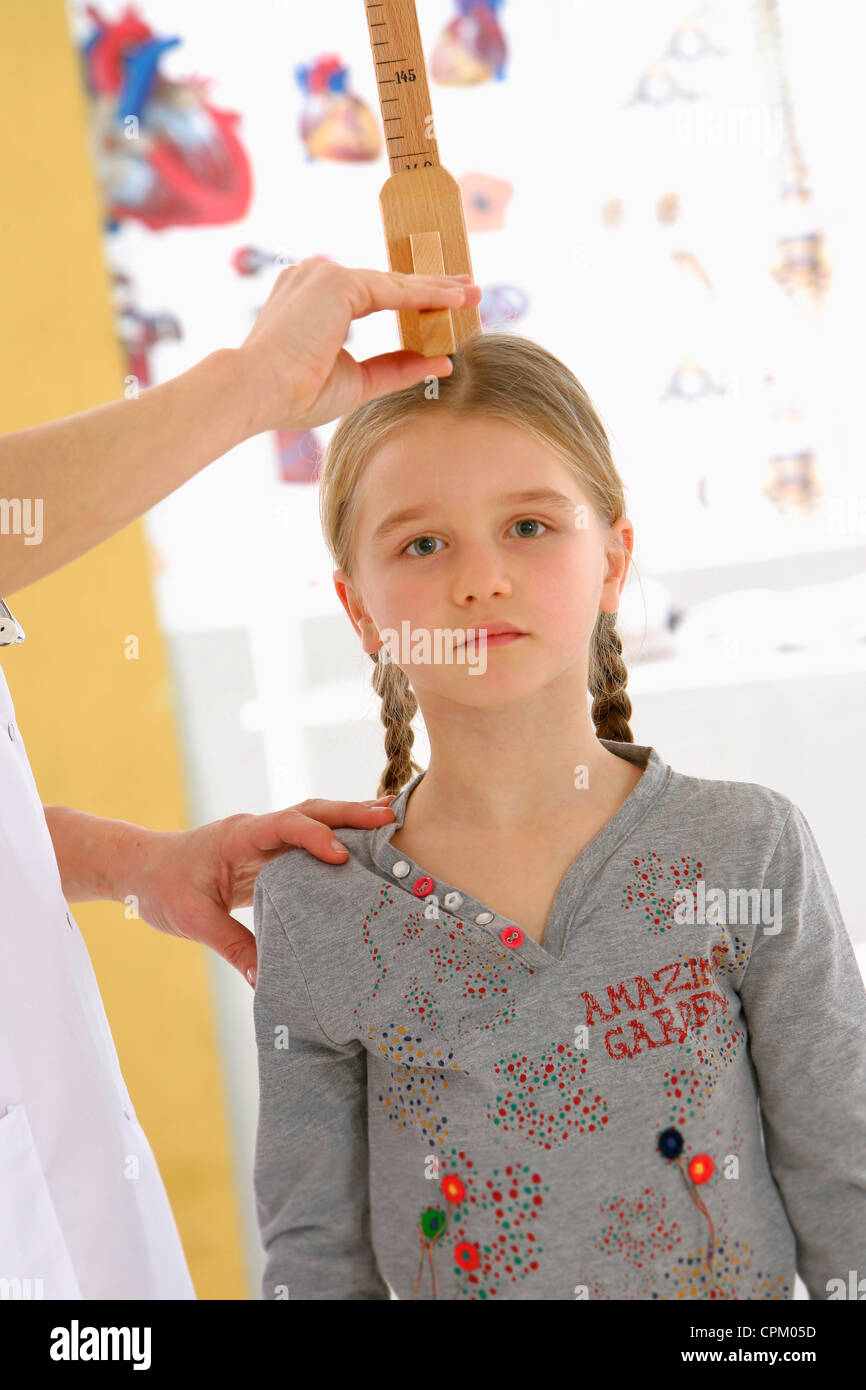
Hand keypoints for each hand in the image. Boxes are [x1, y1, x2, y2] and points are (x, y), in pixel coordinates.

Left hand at [121, 797, 394, 987]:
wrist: (140, 868)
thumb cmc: (161, 887)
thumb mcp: (193, 920)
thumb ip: (233, 946)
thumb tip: (265, 981)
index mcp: (238, 835)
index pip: (284, 826)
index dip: (314, 837)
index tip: (340, 855)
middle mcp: (256, 829)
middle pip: (310, 810)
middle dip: (349, 812)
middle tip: (390, 816)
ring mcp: (264, 837)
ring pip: (314, 818)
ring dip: (349, 818)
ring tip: (390, 820)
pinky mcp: (268, 851)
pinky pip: (308, 839)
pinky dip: (338, 836)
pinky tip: (363, 845)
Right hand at [237, 258, 481, 432]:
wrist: (257, 392)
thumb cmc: (294, 394)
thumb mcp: (358, 381)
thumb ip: (396, 368)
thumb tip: (442, 362)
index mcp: (315, 300)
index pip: (374, 295)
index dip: (413, 300)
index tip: (444, 305)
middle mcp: (316, 278)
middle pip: (387, 282)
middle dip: (431, 288)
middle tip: (468, 290)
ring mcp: (324, 275)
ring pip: (392, 282)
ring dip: (434, 288)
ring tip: (470, 293)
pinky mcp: (336, 282)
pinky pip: (391, 288)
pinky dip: (423, 294)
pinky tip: (452, 299)